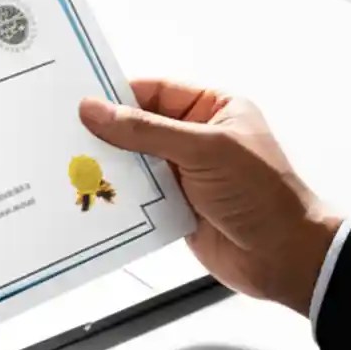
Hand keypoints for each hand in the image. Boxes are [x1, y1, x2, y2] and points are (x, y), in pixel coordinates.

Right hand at [79, 80, 341, 314]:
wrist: (284, 258)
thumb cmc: (262, 194)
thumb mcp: (203, 150)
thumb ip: (146, 131)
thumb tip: (96, 110)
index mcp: (214, 108)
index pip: (155, 91)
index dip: (118, 96)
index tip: (80, 102)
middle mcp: (198, 137)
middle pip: (139, 127)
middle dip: (107, 135)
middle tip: (66, 137)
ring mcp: (186, 173)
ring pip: (134, 163)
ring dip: (110, 168)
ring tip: (72, 168)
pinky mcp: (176, 206)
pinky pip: (138, 196)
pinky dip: (118, 197)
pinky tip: (93, 198)